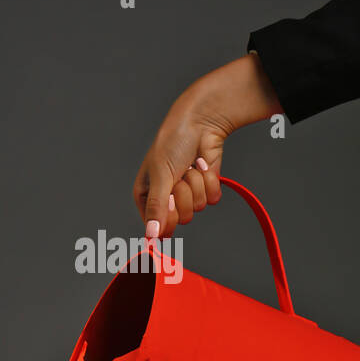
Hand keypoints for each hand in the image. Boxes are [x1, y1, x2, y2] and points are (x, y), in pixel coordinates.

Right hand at [133, 52, 281, 237]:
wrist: (201, 123)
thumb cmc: (172, 143)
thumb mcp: (160, 176)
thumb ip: (157, 208)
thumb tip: (151, 236)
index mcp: (147, 196)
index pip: (156, 226)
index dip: (166, 214)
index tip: (168, 195)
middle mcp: (166, 198)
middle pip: (179, 219)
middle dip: (182, 195)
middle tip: (179, 177)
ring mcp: (187, 194)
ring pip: (197, 208)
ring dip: (196, 184)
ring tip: (189, 166)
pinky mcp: (206, 189)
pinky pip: (212, 199)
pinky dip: (210, 181)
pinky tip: (202, 165)